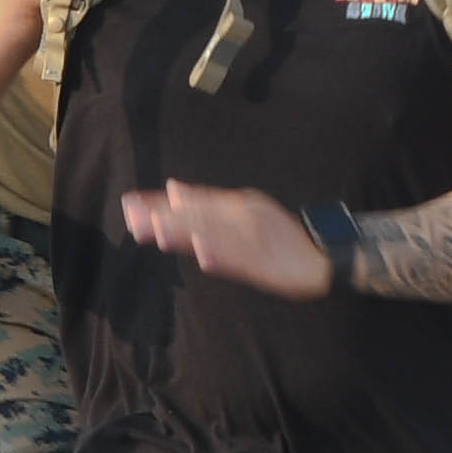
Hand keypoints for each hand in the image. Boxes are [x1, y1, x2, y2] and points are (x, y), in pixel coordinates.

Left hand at [116, 180, 330, 296]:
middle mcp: (242, 216)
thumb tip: (172, 189)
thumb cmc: (278, 237)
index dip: (160, 203)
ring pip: (215, 235)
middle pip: (198, 215)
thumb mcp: (243, 211)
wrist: (321, 257)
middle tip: (132, 217)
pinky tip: (203, 254)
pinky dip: (222, 256)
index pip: (191, 201)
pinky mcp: (264, 263)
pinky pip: (240, 260)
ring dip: (187, 232)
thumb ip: (207, 202)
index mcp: (235, 204)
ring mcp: (253, 238)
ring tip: (158, 231)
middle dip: (163, 216)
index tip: (130, 204)